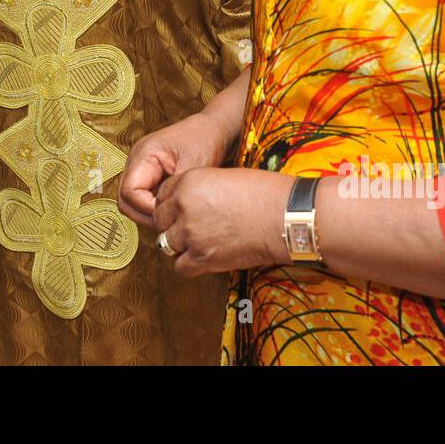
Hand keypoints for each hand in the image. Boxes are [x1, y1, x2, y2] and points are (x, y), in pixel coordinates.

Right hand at [118, 113, 232, 227]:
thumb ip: (174, 193)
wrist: (213, 127)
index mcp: (143, 154)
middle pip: (124, 199)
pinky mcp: (148, 173)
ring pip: (131, 200)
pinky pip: (142, 196)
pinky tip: (172, 205)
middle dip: (144, 214)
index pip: (129, 192)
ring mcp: (140, 166)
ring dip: (148, 211)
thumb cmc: (205, 141)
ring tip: (171, 213)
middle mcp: (137, 160)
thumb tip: (162, 217)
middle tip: (168, 220)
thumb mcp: (192, 169)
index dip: (145, 208)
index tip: (168, 212)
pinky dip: (154, 205)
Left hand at [152, 167, 292, 277]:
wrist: (284, 217)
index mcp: (188, 181)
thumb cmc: (263, 193)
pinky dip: (188, 263)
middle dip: (171, 223)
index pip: (162, 195)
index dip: (172, 203)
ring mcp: (191, 233)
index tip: (182, 210)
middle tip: (190, 227)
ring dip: (179, 244)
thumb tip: (186, 203)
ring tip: (199, 241)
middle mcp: (183, 206)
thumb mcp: (223, 177)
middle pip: (160, 220)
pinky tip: (202, 257)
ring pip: (166, 243)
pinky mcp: (202, 257)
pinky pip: (180, 266)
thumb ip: (199, 189)